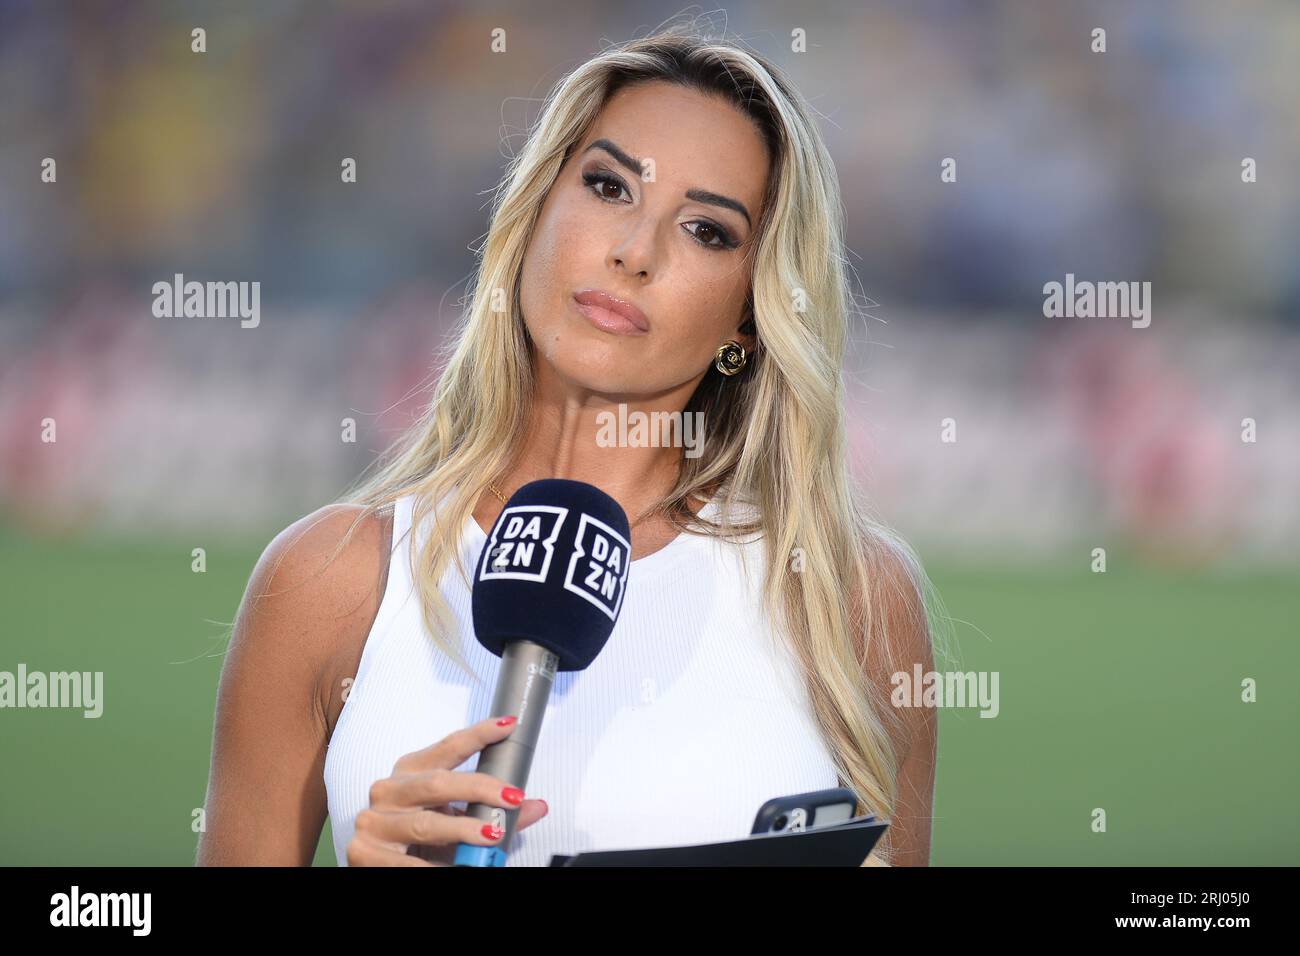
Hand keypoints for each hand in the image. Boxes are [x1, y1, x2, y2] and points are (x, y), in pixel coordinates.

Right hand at [345, 714, 548, 865]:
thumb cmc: (420, 839)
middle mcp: (389, 791)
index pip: (448, 747)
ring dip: (462, 829)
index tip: (508, 725)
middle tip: (512, 796)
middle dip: (479, 788)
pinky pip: (408, 863)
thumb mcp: (455, 821)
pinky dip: (437, 867)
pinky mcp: (365, 852)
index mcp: (410, 771)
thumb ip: (492, 814)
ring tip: (490, 835)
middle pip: (437, 783)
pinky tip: (459, 867)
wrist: (377, 867)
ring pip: (425, 823)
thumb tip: (537, 807)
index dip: (479, 735)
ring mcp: (374, 821)